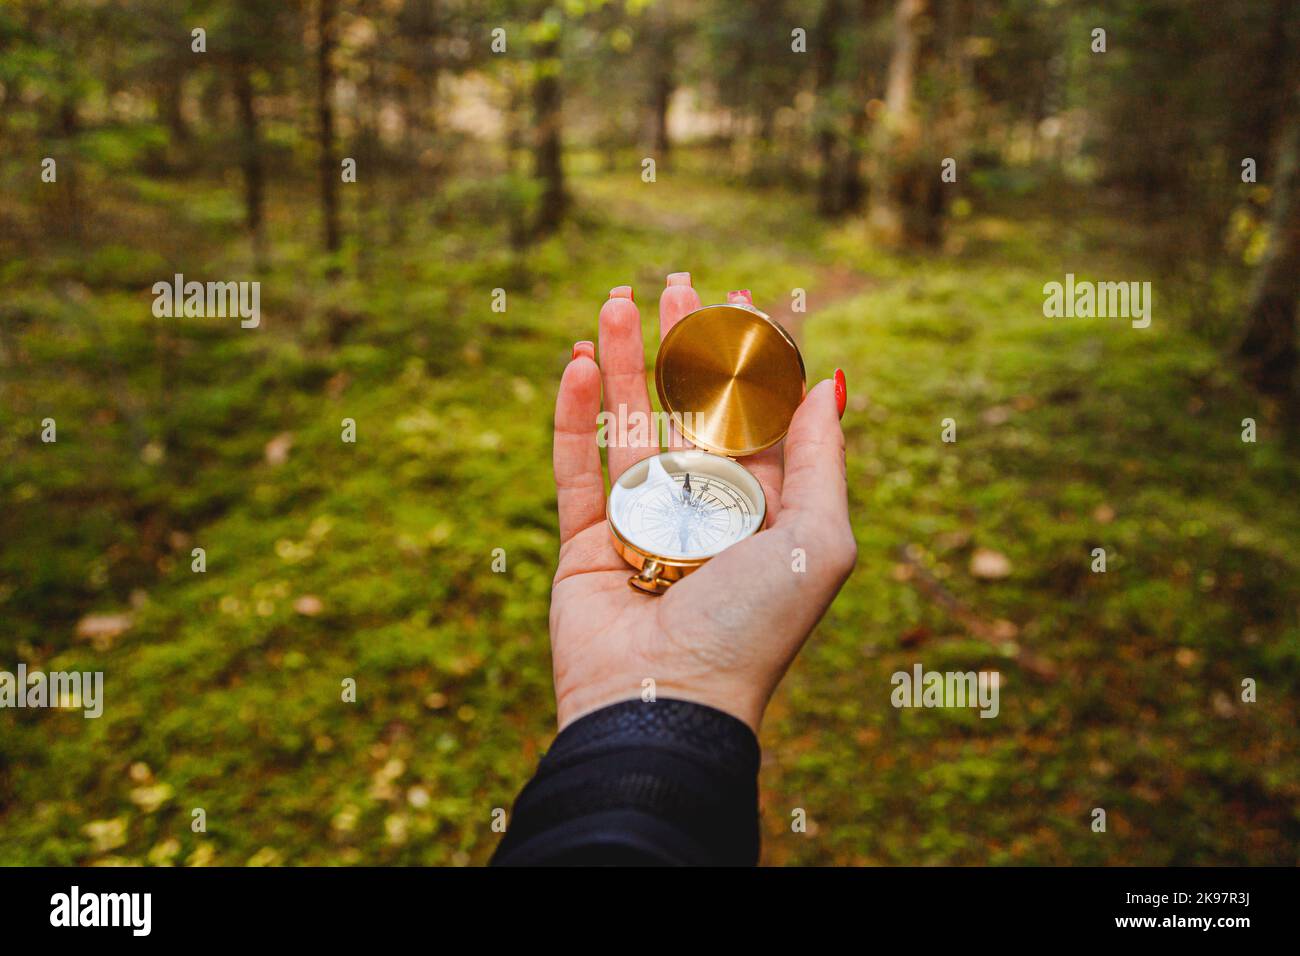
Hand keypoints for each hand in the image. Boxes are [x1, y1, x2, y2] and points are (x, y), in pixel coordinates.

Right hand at [550, 274, 856, 732]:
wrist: (666, 705)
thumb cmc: (752, 628)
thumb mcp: (817, 542)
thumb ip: (820, 461)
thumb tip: (829, 383)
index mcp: (761, 510)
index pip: (754, 415)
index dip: (748, 355)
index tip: (741, 296)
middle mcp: (702, 510)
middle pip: (689, 408)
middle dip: (683, 344)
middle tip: (674, 283)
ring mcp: (642, 523)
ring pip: (630, 425)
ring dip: (625, 361)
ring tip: (615, 298)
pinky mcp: (585, 541)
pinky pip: (577, 468)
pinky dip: (575, 417)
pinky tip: (579, 363)